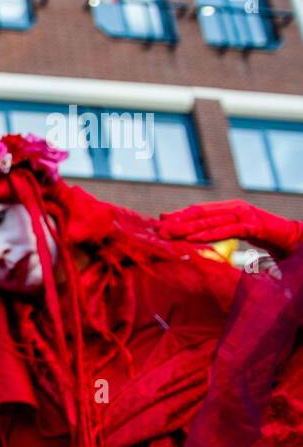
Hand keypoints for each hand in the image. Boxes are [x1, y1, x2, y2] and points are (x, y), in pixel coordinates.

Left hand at [158, 200, 302, 256]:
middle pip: (200, 214)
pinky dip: (209, 235)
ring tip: (169, 234)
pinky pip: (227, 230)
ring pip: (210, 221)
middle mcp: (234, 207)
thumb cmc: (262, 235)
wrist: (290, 237)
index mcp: (228, 207)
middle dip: (177, 222)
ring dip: (187, 229)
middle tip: (158, 229)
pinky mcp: (253, 226)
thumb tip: (194, 234)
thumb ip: (217, 228)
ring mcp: (244, 215)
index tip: (159, 221)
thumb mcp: (235, 231)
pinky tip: (194, 239)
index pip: (198, 210)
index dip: (178, 215)